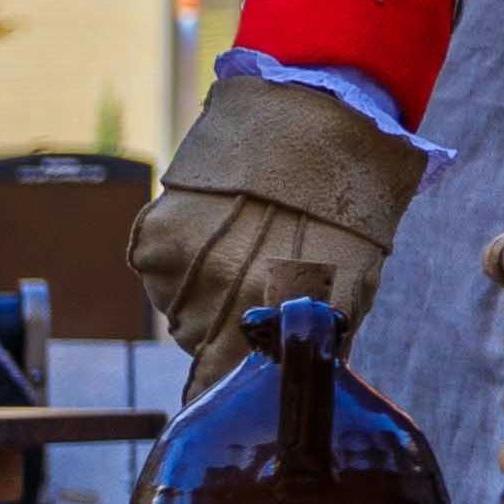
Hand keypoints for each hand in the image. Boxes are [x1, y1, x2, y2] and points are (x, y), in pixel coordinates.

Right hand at [131, 73, 428, 393]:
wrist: (317, 115)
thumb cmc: (346, 206)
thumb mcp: (350, 288)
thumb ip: (310, 341)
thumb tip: (286, 382)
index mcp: (274, 317)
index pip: (221, 386)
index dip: (224, 388)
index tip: (228, 388)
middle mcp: (220, 299)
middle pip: (199, 344)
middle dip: (224, 325)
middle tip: (255, 278)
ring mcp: (181, 269)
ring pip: (175, 307)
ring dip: (199, 289)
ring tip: (240, 240)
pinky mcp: (154, 237)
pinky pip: (156, 269)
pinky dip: (178, 254)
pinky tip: (214, 223)